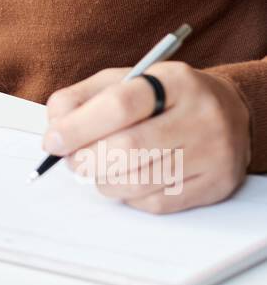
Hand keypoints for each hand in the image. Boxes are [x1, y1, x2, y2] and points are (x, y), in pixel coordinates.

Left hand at [42, 63, 251, 212]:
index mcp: (175, 81)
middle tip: (72, 161)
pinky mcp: (215, 185)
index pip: (119, 105)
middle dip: (87, 159)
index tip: (53, 141)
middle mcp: (200, 116)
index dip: (78, 127)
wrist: (231, 114)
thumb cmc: (166, 98)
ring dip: (104, 181)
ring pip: (139, 182)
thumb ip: (83, 99)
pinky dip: (130, 196)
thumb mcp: (126, 81)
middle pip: (128, 148)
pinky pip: (156, 202)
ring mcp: (212, 153)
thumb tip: (54, 129)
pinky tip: (129, 180)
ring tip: (98, 170)